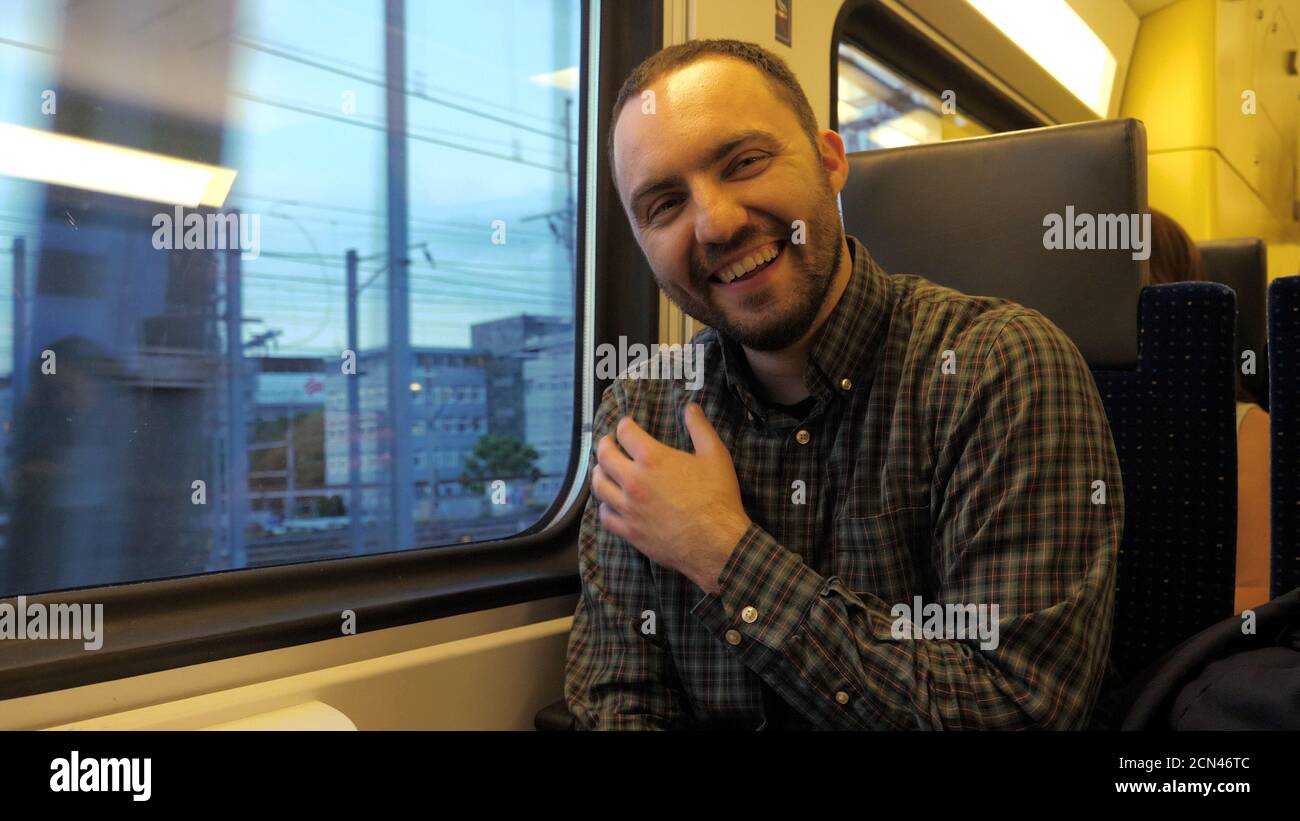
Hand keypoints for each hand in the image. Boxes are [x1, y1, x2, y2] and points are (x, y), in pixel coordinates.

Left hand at [592, 402, 751, 593]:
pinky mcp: (629, 531)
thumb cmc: (718, 498)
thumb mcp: (715, 455)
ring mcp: (629, 508)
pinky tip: (610, 502)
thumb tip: (690, 408)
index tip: (626, 425)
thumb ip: (700, 428)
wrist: (716, 543)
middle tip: (608, 443)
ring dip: (599, 473)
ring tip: (604, 469)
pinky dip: (604, 506)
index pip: (625, 433)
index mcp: (653, 459)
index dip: (624, 425)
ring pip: (599, 485)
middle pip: (605, 456)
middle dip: (605, 445)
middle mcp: (634, 481)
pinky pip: (605, 516)